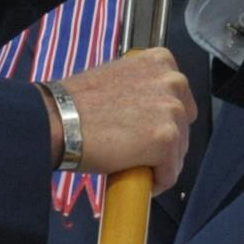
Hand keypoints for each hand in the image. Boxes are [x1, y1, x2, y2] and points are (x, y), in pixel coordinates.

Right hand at [58, 48, 193, 190]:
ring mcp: (172, 111)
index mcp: (161, 62)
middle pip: (183, 125)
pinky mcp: (166, 139)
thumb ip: (142, 88)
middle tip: (137, 150)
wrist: (59, 120)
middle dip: (165, 142)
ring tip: (133, 163)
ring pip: (178, 151)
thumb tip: (149, 112)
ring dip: (160, 162)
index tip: (146, 131)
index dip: (163, 120)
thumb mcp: (118, 77)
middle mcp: (173, 82)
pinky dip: (156, 181)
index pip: (179, 99)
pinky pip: (170, 172)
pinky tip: (136, 177)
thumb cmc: (78, 103)